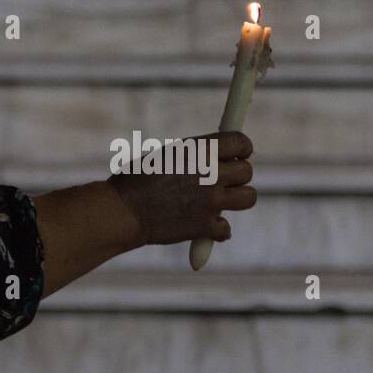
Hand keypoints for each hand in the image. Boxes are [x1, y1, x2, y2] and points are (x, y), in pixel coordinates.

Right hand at [106, 131, 256, 246]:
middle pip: (247, 171)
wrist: (124, 211)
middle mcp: (210, 173)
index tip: (238, 154)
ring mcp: (211, 201)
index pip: (240, 141)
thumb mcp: (167, 156)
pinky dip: (217, 230)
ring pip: (248, 198)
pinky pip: (227, 228)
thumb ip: (194, 157)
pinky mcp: (205, 226)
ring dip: (238, 199)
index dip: (242, 148)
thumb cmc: (135, 180)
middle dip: (239, 174)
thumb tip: (213, 158)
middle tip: (226, 179)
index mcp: (199, 150)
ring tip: (221, 201)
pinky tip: (205, 227)